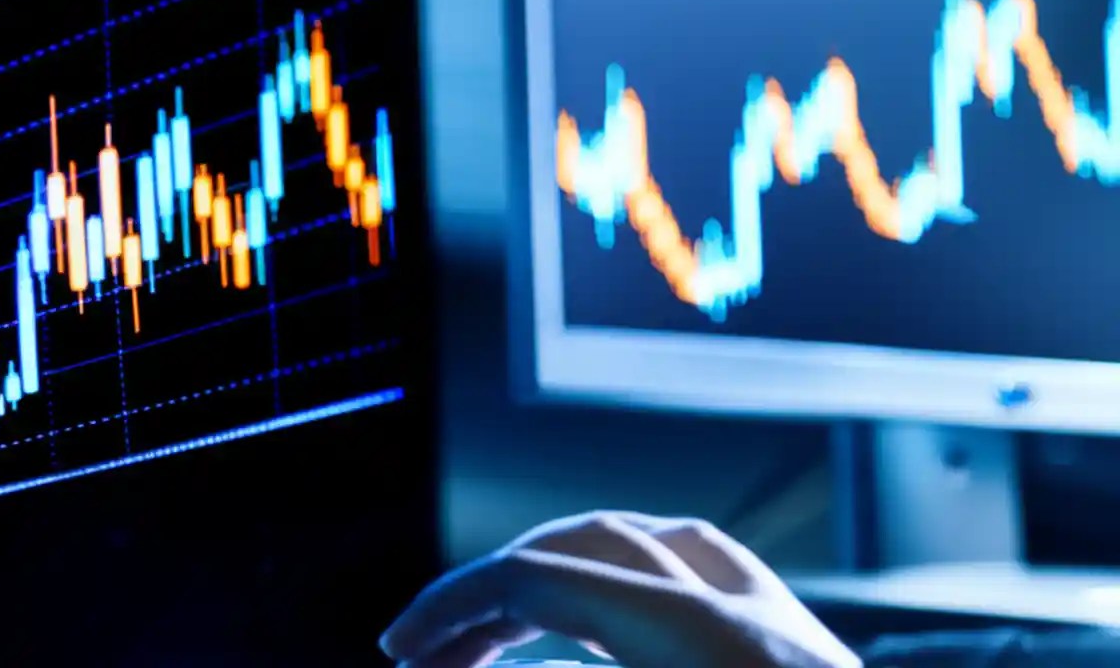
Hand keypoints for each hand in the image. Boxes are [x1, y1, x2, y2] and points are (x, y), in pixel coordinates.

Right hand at [380, 511, 861, 667]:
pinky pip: (698, 578)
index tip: (400, 649)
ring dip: (558, 577)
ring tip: (498, 631)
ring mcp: (779, 624)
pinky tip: (598, 634)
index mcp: (700, 635)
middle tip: (431, 653)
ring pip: (646, 547)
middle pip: (586, 545)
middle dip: (494, 588)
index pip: (539, 576)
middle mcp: (744, 608)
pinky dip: (626, 589)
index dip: (453, 606)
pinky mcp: (797, 650)